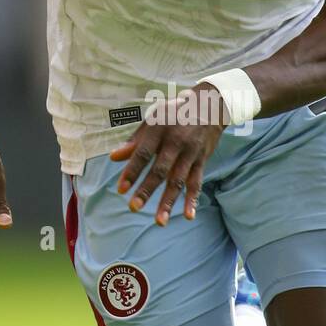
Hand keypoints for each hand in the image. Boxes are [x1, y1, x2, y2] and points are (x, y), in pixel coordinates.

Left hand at [109, 85, 226, 225]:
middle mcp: (176, 142)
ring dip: (168, 202)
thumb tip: (114, 157)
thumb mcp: (153, 119)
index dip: (131, 171)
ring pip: (178, 180)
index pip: (143, 153)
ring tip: (159, 221)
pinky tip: (188, 215)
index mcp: (159, 129)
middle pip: (160, 170)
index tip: (120, 189)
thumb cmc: (175, 113)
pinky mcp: (202, 160)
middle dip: (147, 189)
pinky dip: (193, 199)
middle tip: (134, 207)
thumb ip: (135, 140)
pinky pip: (196, 182)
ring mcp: (190, 152)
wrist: (210, 104)